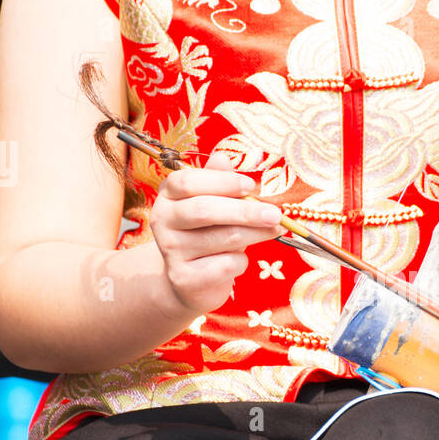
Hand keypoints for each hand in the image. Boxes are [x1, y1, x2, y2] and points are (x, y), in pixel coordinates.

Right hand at [148, 150, 284, 316]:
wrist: (190, 282)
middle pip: (203, 210)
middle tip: (275, 214)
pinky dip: (241, 261)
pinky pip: (225, 264)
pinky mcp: (184, 278)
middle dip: (245, 211)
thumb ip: (218, 181)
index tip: (250, 185)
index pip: (187, 182)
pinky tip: (240, 259)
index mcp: (168, 196)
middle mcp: (163, 220)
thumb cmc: (208, 234)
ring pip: (221, 238)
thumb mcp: (214, 204)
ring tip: (274, 230)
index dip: (221, 182)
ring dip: (254, 234)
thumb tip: (223, 158)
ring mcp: (171, 251)